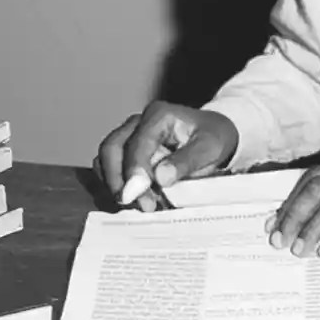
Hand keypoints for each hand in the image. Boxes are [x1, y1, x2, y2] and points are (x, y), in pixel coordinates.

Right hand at [95, 101, 239, 211]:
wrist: (214, 135)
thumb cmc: (213, 138)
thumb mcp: (210, 147)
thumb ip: (186, 161)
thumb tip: (160, 177)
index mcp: (159, 115)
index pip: (137, 142)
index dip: (135, 170)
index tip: (139, 194)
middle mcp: (138, 122)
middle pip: (111, 148)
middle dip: (118, 179)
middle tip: (136, 204)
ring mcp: (129, 135)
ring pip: (105, 158)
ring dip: (116, 184)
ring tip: (139, 204)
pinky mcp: (126, 151)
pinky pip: (109, 167)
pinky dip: (117, 185)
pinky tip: (136, 199)